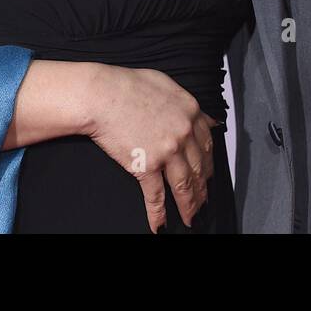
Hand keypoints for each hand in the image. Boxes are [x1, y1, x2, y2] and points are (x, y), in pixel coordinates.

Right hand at [83, 64, 219, 232]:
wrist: (101, 94)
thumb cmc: (127, 85)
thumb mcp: (166, 84)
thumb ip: (187, 103)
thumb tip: (204, 117)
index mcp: (190, 111)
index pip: (208, 144)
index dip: (209, 164)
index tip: (209, 175)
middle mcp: (183, 132)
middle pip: (200, 168)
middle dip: (203, 189)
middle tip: (204, 202)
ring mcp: (167, 151)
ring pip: (184, 185)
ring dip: (189, 206)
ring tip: (190, 219)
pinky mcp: (146, 166)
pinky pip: (156, 196)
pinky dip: (158, 215)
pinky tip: (160, 226)